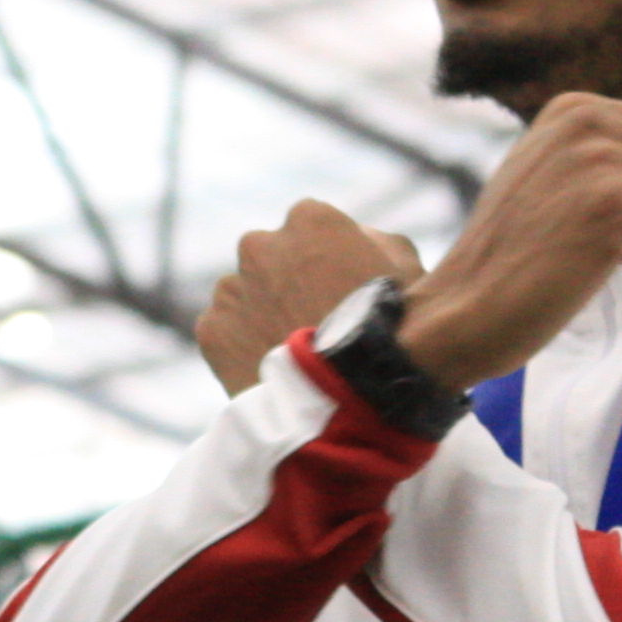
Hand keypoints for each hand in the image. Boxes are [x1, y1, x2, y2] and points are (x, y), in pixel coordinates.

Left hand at [201, 203, 427, 393]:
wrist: (351, 401)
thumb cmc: (392, 332)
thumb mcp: (410, 270)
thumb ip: (378, 241)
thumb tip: (358, 237)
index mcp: (309, 219)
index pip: (314, 227)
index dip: (331, 259)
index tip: (342, 288)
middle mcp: (260, 243)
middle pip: (273, 258)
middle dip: (290, 281)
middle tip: (317, 321)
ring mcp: (231, 288)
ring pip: (246, 294)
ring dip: (265, 313)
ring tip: (295, 352)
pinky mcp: (212, 330)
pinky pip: (226, 332)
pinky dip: (244, 347)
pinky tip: (274, 370)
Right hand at [391, 81, 621, 386]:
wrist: (467, 306)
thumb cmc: (518, 249)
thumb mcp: (562, 170)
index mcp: (577, 106)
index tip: (599, 208)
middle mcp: (590, 119)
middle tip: (604, 234)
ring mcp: (602, 160)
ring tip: (604, 247)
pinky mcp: (616, 207)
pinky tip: (611, 262)